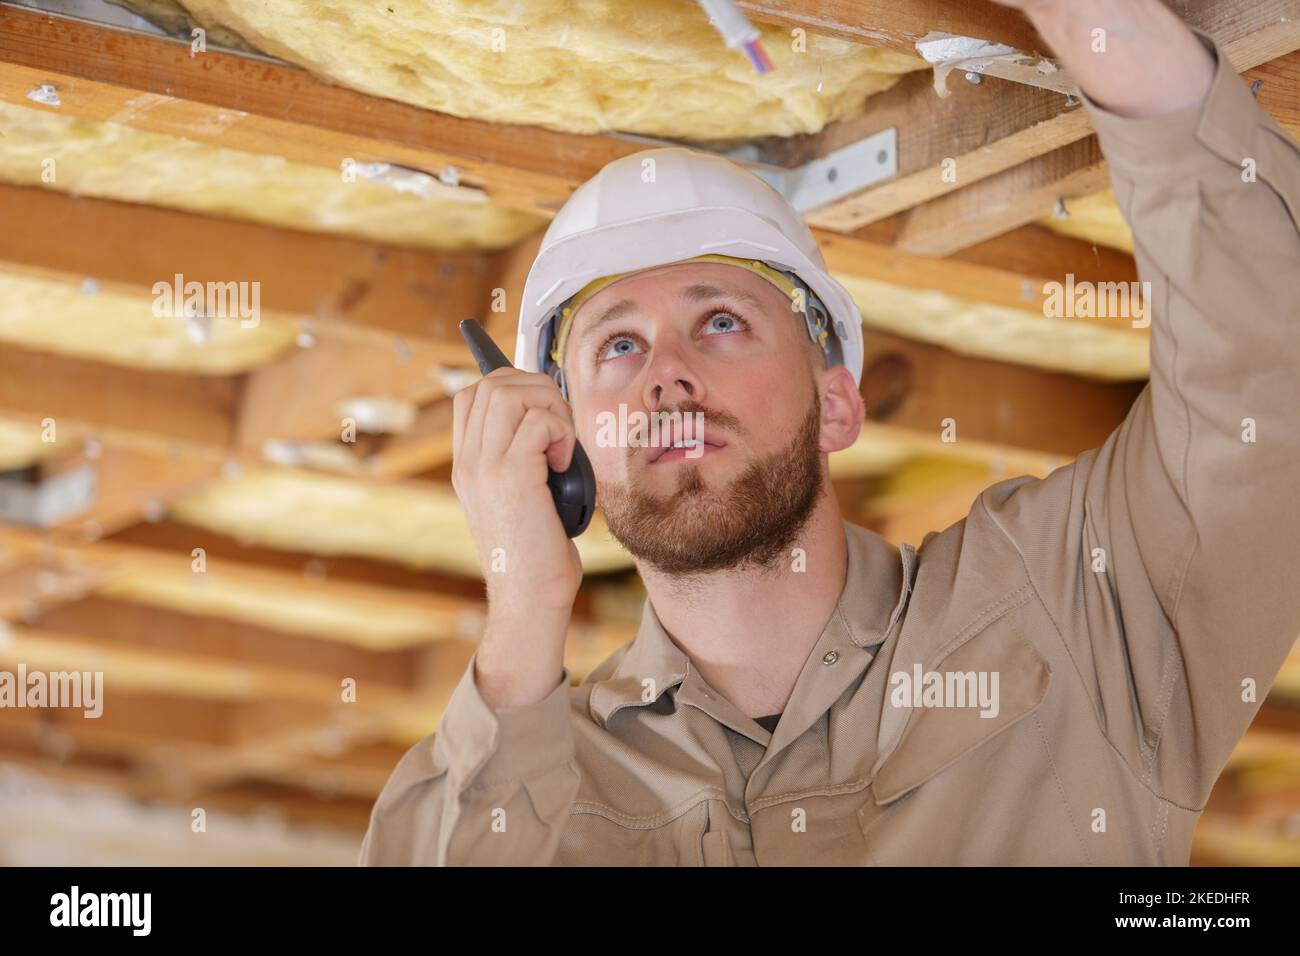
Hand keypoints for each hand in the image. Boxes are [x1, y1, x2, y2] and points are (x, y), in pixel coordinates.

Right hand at [451, 366, 583, 617]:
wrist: (529, 598)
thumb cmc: (536, 554)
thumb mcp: (518, 501)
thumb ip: (521, 463)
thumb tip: (550, 423)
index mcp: (466, 466)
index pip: (471, 394)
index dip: (510, 384)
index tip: (542, 407)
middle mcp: (468, 462)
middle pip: (492, 383)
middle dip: (537, 388)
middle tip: (560, 426)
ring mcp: (485, 467)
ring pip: (510, 392)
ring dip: (550, 406)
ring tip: (562, 444)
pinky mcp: (511, 476)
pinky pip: (539, 421)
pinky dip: (562, 433)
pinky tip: (564, 465)